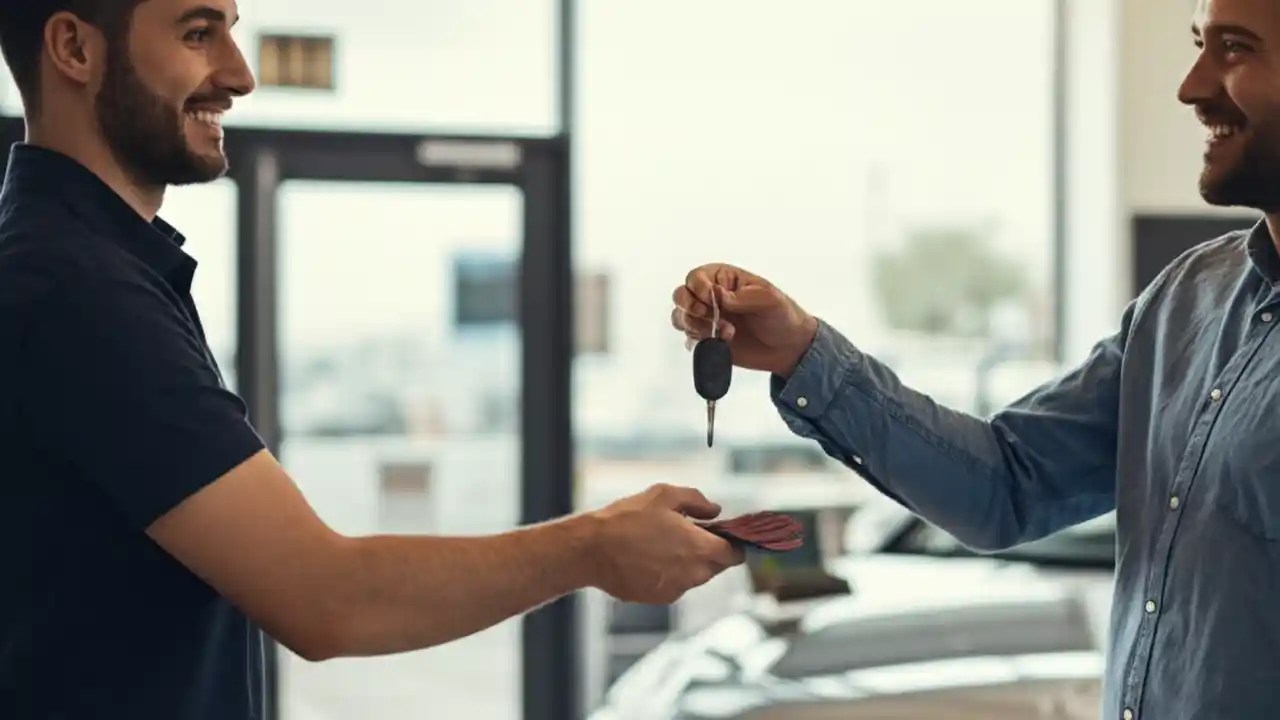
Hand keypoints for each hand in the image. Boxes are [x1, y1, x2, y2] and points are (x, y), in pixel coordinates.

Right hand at [587, 484, 743, 603]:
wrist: (591, 549)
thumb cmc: (627, 519)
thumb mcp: (665, 495)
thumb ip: (697, 501)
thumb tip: (715, 510)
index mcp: (701, 548)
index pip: (735, 555)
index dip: (733, 544)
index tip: (723, 536)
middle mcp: (693, 574)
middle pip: (715, 566)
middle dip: (708, 552)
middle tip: (686, 534)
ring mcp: (676, 590)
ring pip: (694, 577)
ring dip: (687, 563)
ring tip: (661, 544)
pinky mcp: (658, 599)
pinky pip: (674, 585)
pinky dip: (668, 574)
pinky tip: (647, 558)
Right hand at [671, 263, 818, 377]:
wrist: (788, 347)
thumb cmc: (781, 315)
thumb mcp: (768, 299)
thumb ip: (741, 297)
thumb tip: (717, 295)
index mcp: (723, 279)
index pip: (696, 277)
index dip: (698, 288)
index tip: (712, 299)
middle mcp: (710, 297)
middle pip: (681, 295)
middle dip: (690, 307)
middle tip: (709, 316)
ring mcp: (707, 320)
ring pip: (681, 318)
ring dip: (695, 326)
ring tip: (724, 333)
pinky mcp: (708, 340)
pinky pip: (690, 339)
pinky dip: (699, 342)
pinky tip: (722, 343)